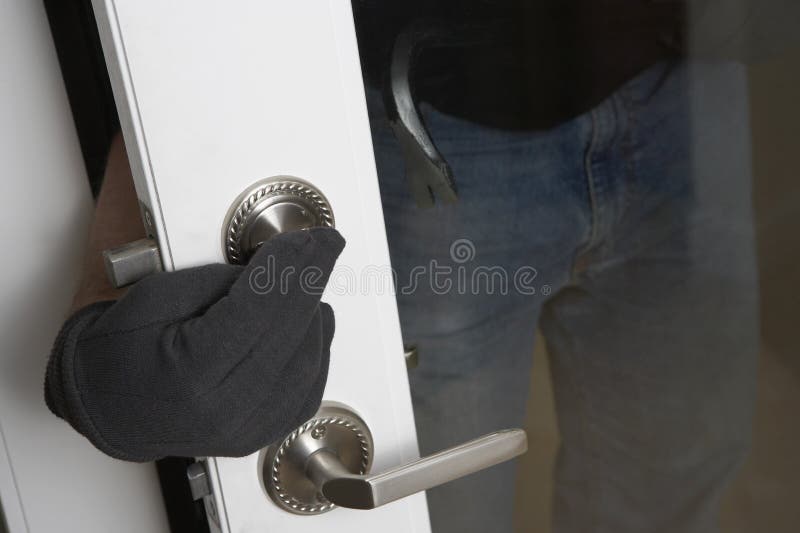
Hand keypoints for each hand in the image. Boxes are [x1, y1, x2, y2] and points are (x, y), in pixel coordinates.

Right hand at [45, 227, 344, 461]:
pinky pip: (307, 391)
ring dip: (314, 314)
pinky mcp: (258, 435)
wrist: (107, 403)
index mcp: (190, 374)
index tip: (310, 237)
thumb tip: (279, 268)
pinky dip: (315, 350)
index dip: (289, 267)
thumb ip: (223, 282)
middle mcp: (223, 411)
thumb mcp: (159, 296)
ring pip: (307, 363)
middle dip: (311, 281)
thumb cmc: (121, 350)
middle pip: (290, 335)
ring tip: (309, 281)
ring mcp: (244, 430)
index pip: (259, 310)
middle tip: (326, 245)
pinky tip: (311, 324)